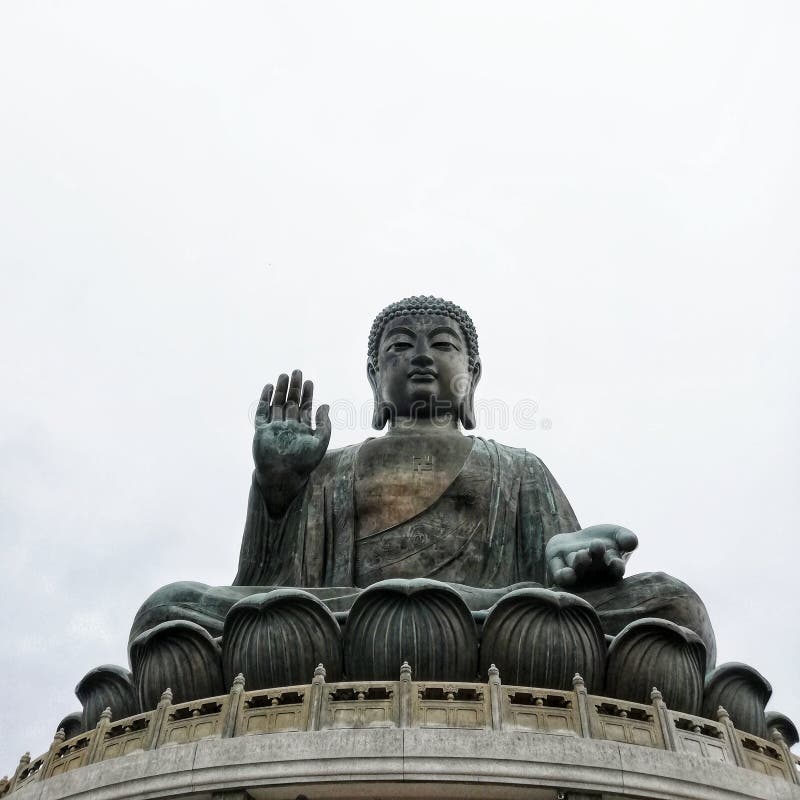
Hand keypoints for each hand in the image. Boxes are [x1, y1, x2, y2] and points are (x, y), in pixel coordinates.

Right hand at [253, 370, 330, 510]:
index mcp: (302, 430)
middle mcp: (288, 427)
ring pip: (276, 404)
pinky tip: (268, 388)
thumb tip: (325, 405)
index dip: (308, 394)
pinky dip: (264, 400)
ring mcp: (274, 428)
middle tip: (297, 371)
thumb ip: (324, 424)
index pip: (305, 408)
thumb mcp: (320, 443)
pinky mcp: (261, 431)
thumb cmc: (303, 463)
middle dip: (294, 388)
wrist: (282, 477)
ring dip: (280, 390)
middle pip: (291, 402)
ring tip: (284, 375)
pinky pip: (262, 412)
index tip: (309, 381)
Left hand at [545, 524, 637, 588]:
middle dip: (596, 557)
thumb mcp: (617, 535)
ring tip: (583, 555)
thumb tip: (631, 542)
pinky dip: (563, 575)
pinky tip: (567, 574)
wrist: (578, 541)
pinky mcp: (557, 567)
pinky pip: (559, 574)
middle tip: (597, 545)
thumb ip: (626, 538)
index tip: (617, 563)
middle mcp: (593, 574)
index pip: (615, 569)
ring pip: (577, 570)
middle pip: (595, 568)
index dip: (616, 567)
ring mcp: (575, 571)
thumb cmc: (604, 539)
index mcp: (610, 568)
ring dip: (580, 564)